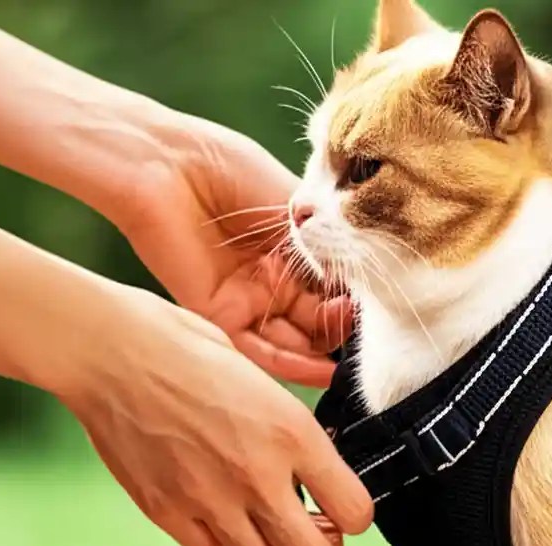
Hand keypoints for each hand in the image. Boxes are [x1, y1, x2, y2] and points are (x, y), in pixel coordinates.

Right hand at [58, 285, 373, 545]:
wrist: (113, 349)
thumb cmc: (188, 347)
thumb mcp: (263, 377)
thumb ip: (292, 431)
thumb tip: (315, 468)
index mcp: (293, 433)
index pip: (356, 512)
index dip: (353, 514)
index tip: (340, 503)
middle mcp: (258, 474)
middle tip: (312, 524)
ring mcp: (210, 499)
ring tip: (263, 518)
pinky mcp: (168, 511)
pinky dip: (222, 539)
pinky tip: (218, 507)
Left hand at [110, 111, 350, 387]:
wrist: (169, 167)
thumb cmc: (230, 170)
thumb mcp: (298, 206)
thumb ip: (329, 246)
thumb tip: (362, 284)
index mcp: (291, 247)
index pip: (333, 286)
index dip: (356, 300)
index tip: (382, 307)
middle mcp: (271, 277)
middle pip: (316, 319)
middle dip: (342, 331)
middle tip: (367, 336)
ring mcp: (247, 299)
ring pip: (293, 341)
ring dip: (322, 355)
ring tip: (351, 363)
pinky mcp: (219, 315)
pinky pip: (260, 350)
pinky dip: (292, 365)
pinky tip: (323, 372)